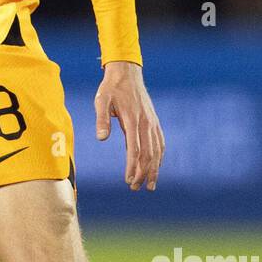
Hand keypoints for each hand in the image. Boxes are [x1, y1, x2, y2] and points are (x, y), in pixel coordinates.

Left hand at [95, 61, 164, 191]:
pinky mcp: (154, 122)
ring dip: (154, 169)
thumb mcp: (101, 100)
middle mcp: (146, 123)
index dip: (132, 167)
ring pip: (157, 150)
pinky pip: (160, 143)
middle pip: (148, 154)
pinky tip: (156, 167)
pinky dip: (159, 157)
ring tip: (149, 185)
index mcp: (133, 120)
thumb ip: (101, 120)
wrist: (127, 73)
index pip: (134, 149)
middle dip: (143, 173)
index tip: (127, 180)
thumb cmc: (111, 88)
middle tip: (135, 188)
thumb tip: (102, 139)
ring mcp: (152, 123)